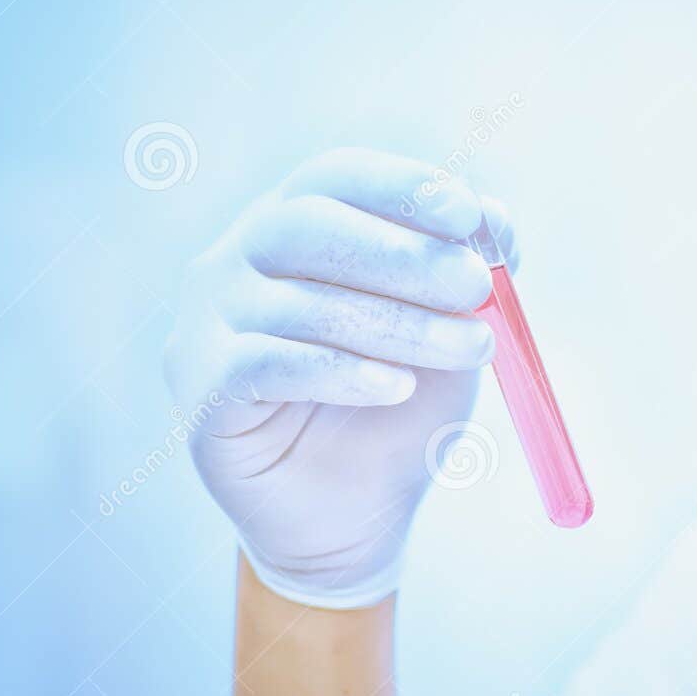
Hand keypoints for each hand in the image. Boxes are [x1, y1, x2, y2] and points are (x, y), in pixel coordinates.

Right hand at [163, 148, 514, 607]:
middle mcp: (235, 259)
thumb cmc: (397, 409)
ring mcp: (207, 321)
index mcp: (291, 224)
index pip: (335, 176)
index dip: (401, 186)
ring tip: (469, 348)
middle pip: (307, 226)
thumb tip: (496, 220)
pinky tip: (396, 388)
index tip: (468, 215)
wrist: (352, 518)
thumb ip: (468, 274)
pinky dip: (341, 371)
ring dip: (397, 322)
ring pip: (299, 301)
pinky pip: (268, 364)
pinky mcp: (200, 387)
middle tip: (475, 285)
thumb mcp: (449, 332)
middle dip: (404, 254)